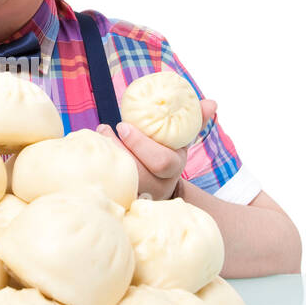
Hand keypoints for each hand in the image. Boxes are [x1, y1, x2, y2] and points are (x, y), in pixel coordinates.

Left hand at [97, 99, 218, 201]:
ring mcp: (138, 196)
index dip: (141, 144)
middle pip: (138, 173)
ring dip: (107, 155)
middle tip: (107, 129)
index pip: (161, 162)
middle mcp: (157, 187)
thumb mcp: (180, 138)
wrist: (153, 184)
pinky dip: (98, 165)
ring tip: (99, 134)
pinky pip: (108, 185)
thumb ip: (194, 120)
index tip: (123, 125)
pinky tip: (93, 148)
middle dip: (120, 149)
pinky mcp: (120, 200)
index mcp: (173, 169)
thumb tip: (212, 103)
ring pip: (122, 180)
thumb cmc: (165, 153)